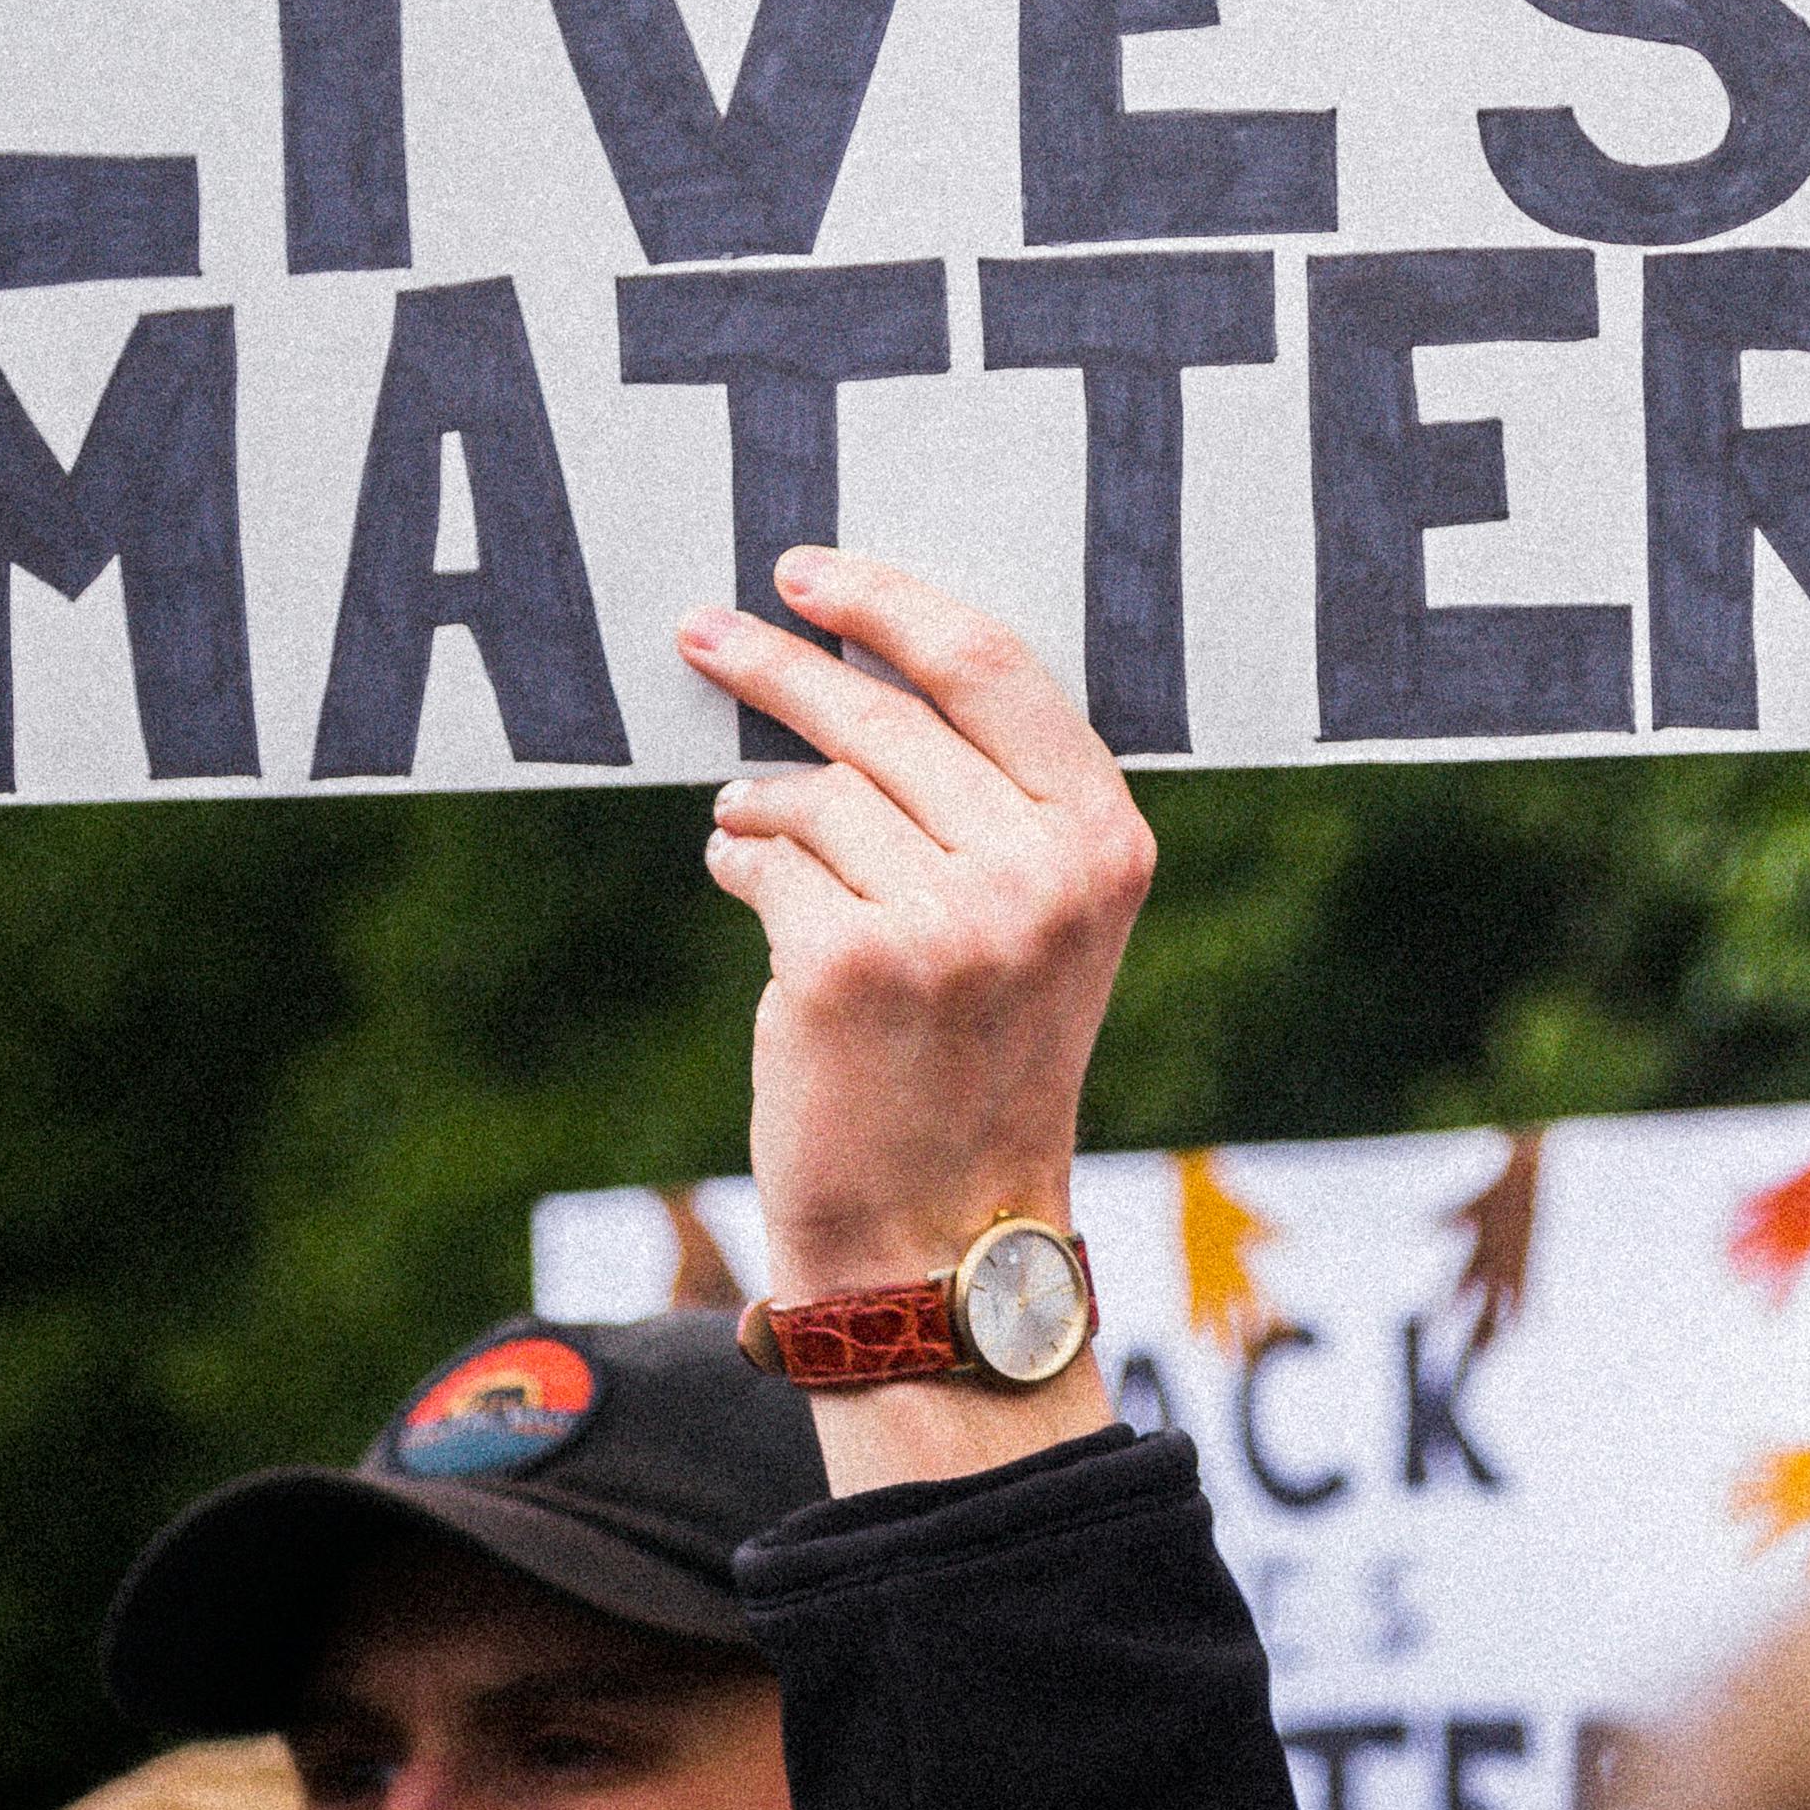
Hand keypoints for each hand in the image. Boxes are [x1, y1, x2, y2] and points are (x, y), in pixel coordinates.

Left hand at [681, 553, 1151, 1490]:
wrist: (938, 1237)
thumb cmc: (976, 1068)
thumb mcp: (1039, 924)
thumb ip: (992, 802)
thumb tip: (860, 663)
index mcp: (1105, 841)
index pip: (993, 665)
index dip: (890, 602)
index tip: (810, 571)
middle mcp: (1043, 872)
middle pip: (886, 710)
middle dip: (780, 662)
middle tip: (703, 631)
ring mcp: (951, 919)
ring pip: (813, 787)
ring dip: (757, 796)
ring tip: (742, 819)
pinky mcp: (850, 963)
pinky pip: (766, 855)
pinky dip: (741, 859)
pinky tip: (744, 876)